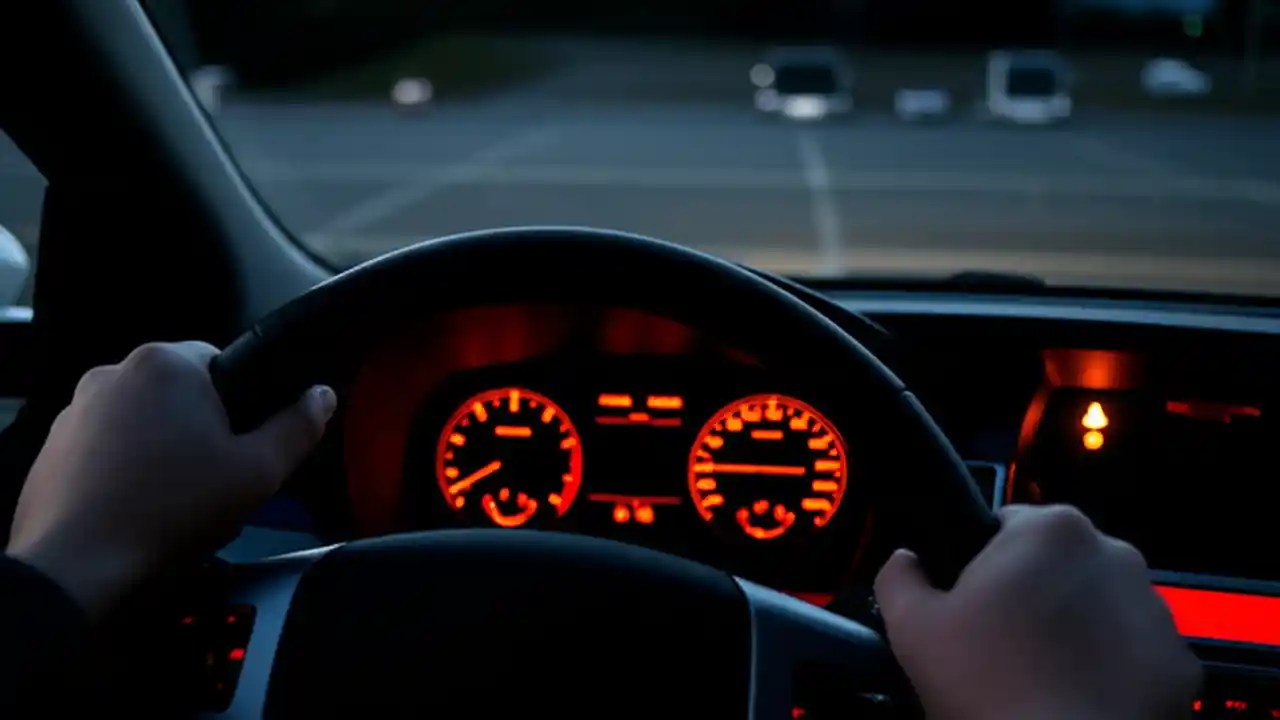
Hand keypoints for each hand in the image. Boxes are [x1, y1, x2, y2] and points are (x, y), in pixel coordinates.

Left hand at [7, 342, 335, 617]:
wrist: (77, 570)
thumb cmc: (173, 510)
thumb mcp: (257, 474)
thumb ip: (297, 428)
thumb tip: (322, 395)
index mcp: (165, 363)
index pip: (221, 362)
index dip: (241, 406)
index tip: (242, 448)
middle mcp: (112, 373)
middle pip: (178, 392)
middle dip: (198, 427)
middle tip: (213, 479)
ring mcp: (72, 411)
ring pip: (139, 420)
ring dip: (158, 447)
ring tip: (171, 500)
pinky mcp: (49, 449)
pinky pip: (102, 449)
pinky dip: (121, 469)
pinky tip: (134, 509)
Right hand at [875, 504, 1200, 719]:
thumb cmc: (987, 685)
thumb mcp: (912, 627)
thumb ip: (899, 576)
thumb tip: (905, 561)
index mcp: (1050, 530)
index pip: (1007, 526)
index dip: (981, 566)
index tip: (971, 607)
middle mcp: (1115, 556)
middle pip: (1059, 566)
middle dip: (1034, 596)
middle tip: (1000, 647)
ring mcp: (1156, 612)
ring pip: (1101, 610)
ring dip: (1076, 631)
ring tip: (1040, 679)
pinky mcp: (1181, 665)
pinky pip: (1136, 657)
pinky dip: (1112, 672)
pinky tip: (1077, 699)